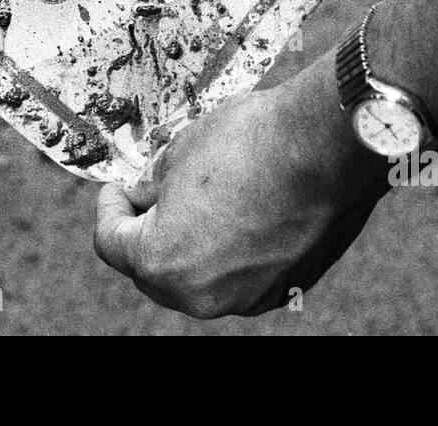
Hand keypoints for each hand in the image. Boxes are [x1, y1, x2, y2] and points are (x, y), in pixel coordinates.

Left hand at [94, 51, 392, 318]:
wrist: (326, 145)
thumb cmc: (250, 141)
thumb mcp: (179, 151)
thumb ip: (156, 185)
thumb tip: (151, 195)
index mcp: (162, 262)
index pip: (112, 243)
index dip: (111, 207)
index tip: (120, 186)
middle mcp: (202, 295)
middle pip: (154, 270)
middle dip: (149, 230)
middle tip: (154, 192)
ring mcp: (248, 296)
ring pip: (200, 276)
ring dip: (193, 242)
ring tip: (205, 197)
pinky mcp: (285, 287)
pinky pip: (241, 274)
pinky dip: (233, 249)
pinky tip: (244, 210)